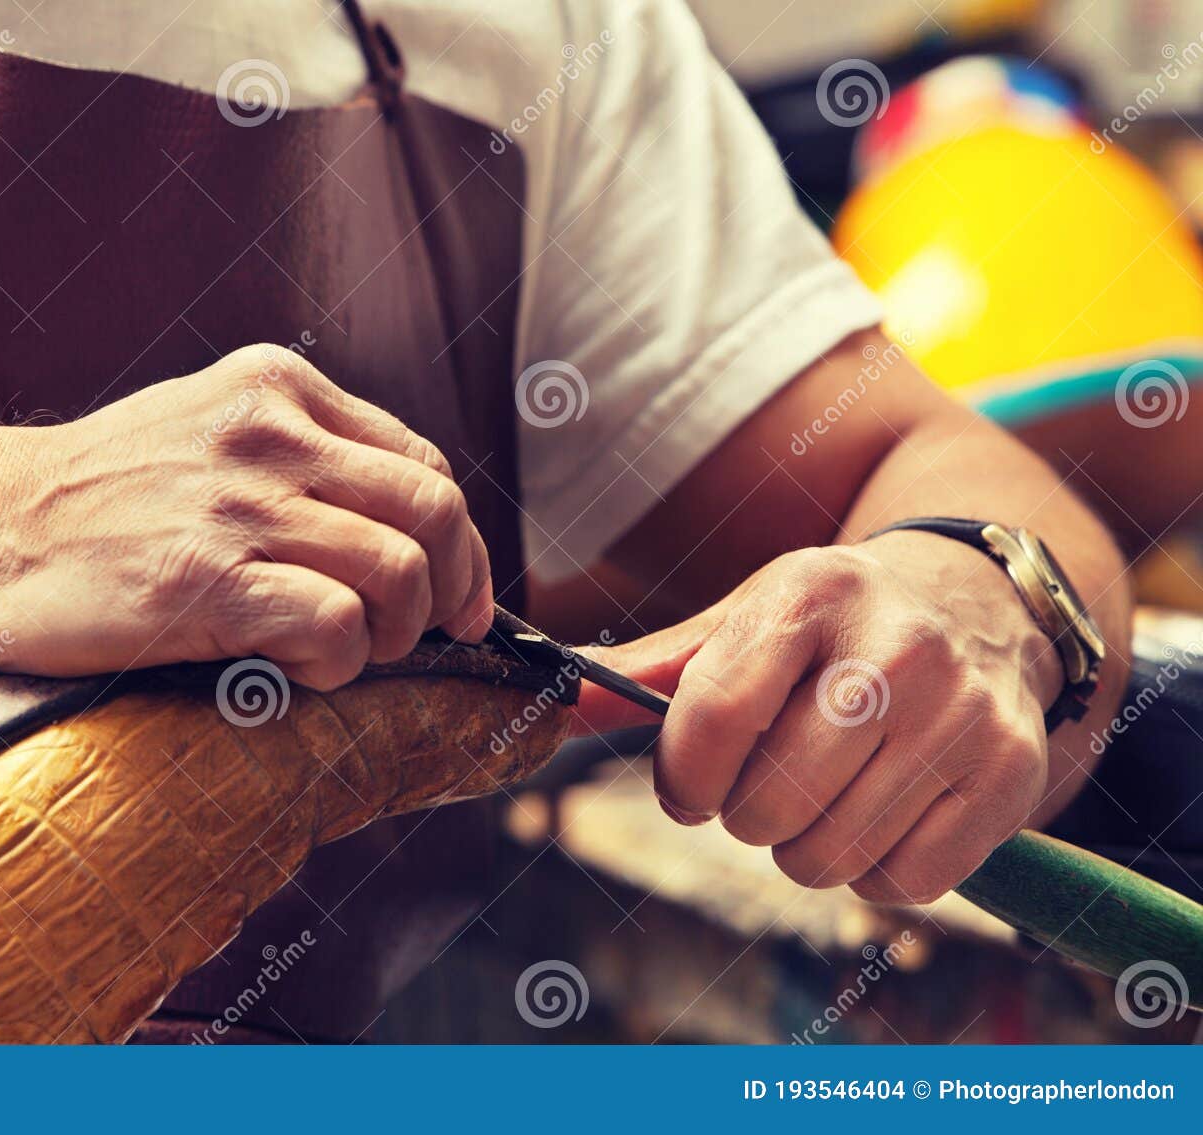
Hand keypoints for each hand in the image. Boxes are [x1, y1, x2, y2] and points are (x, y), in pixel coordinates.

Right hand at [0, 344, 491, 686]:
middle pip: (434, 512)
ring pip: (401, 572)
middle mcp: (268, 434)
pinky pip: (337, 626)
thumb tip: (404, 531)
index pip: (421, 463)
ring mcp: (238, 505)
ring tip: (349, 652)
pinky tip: (295, 667)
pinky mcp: (206, 581)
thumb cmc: (92, 500)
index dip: (457, 540)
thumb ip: (299, 458)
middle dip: (453, 587)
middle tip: (432, 636)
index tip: (455, 593)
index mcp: (275, 389)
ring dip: (398, 633)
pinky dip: (340, 663)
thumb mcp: (203, 433)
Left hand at [575, 535, 1063, 903]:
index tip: (691, 784)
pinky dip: (877, 870)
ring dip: (805, 850)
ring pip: (831, 856)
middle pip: (768, 804)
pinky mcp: (1012, 772)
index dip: (683, 777)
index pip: (711, 721)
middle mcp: (894, 649)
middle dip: (745, 815)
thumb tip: (553, 705)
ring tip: (824, 796)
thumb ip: (650, 671)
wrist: (975, 603)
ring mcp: (962, 712)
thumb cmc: (831, 625)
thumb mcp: (745, 622)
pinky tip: (883, 811)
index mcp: (807, 598)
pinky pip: (905, 882)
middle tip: (768, 784)